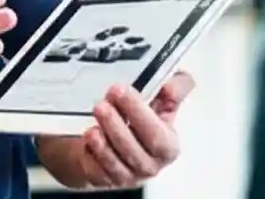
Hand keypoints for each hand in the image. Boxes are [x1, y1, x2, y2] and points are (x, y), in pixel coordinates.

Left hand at [76, 72, 194, 188]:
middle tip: (103, 104)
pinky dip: (92, 153)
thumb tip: (173, 85)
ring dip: (103, 138)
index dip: (139, 112)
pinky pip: (98, 171)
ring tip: (94, 117)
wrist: (114, 139)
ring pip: (115, 161)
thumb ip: (175, 88)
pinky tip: (89, 137)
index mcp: (167, 146)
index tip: (121, 90)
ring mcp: (127, 175)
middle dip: (117, 125)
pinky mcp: (105, 179)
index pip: (157, 134)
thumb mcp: (161, 101)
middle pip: (135, 150)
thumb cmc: (139, 122)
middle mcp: (149, 164)